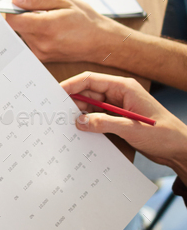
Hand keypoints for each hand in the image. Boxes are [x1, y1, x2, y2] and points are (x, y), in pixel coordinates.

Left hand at [5, 0, 124, 63]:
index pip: (12, 20)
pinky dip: (30, 33)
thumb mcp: (63, 1)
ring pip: (20, 35)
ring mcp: (41, 52)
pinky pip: (27, 43)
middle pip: (14, 28)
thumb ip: (36, 0)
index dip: (7, 10)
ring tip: (43, 19)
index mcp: (47, 27)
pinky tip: (44, 28)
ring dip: (25, 25)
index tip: (9, 3)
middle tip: (28, 8)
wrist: (99, 41)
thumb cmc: (85, 19)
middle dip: (18, 16)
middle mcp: (41, 43)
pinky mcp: (41, 57)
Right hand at [61, 72, 186, 177]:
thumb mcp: (131, 129)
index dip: (72, 85)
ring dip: (80, 114)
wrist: (179, 149)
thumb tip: (80, 121)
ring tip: (66, 123)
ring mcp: (119, 107)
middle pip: (89, 93)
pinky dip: (89, 122)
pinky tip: (81, 130)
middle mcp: (120, 95)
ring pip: (92, 106)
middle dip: (73, 102)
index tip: (56, 94)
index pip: (91, 80)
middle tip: (57, 113)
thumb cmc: (164, 134)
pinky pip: (98, 118)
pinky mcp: (119, 120)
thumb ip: (104, 123)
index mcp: (124, 88)